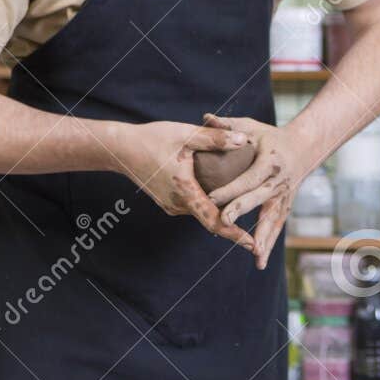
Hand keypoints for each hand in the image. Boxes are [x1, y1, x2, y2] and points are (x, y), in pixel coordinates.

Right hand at [112, 120, 255, 252]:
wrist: (122, 148)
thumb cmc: (153, 139)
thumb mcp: (186, 134)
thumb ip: (215, 138)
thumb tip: (243, 140)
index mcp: (185, 191)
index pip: (214, 220)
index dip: (234, 233)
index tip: (251, 244)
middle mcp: (178, 204)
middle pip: (211, 218)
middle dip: (233, 223)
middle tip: (257, 233)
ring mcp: (172, 205)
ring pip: (202, 212)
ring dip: (220, 211)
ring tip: (245, 209)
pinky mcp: (168, 201)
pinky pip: (193, 205)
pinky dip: (208, 204)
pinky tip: (221, 196)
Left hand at [201, 114, 314, 268]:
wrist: (304, 148)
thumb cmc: (271, 137)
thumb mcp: (251, 127)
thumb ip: (228, 126)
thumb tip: (205, 118)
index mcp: (270, 162)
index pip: (249, 178)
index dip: (232, 188)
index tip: (213, 198)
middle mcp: (279, 181)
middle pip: (260, 199)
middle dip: (242, 211)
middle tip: (225, 222)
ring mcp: (284, 196)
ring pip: (273, 219)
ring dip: (264, 238)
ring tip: (255, 256)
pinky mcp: (285, 206)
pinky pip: (276, 227)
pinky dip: (269, 244)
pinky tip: (259, 262)